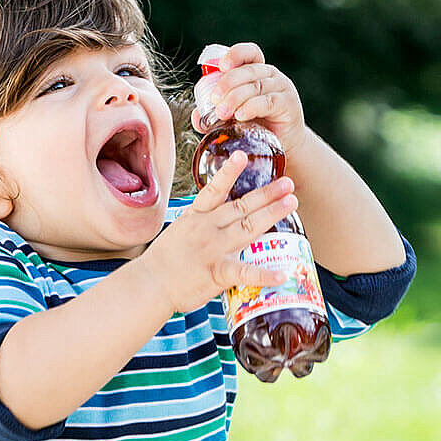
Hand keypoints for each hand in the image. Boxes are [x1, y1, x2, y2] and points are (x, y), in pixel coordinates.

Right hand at [137, 150, 296, 312]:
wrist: (149, 285)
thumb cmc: (164, 262)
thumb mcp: (180, 232)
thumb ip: (201, 223)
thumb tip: (219, 218)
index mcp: (196, 218)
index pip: (214, 190)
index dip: (229, 172)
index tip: (243, 156)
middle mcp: (207, 229)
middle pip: (241, 207)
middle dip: (266, 194)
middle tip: (288, 183)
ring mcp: (213, 250)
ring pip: (247, 228)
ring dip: (271, 214)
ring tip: (291, 204)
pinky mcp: (216, 273)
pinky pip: (244, 272)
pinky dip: (264, 275)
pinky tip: (282, 274)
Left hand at [191, 42, 308, 154]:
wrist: (284, 144)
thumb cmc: (257, 126)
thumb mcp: (232, 117)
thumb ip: (213, 115)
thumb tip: (196, 116)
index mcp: (256, 71)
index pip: (249, 53)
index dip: (236, 54)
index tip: (221, 66)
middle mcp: (270, 75)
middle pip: (248, 70)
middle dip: (227, 83)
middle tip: (214, 99)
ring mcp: (281, 88)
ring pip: (256, 86)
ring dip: (235, 98)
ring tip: (222, 113)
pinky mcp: (288, 104)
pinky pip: (268, 102)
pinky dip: (251, 107)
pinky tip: (240, 115)